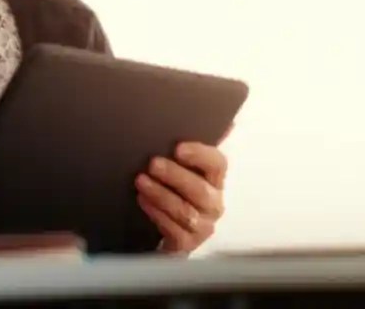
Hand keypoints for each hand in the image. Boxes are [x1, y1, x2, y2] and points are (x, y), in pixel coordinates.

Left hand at [135, 136, 229, 254]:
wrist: (166, 229)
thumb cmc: (175, 191)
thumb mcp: (182, 167)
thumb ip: (193, 146)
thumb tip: (223, 120)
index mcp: (215, 180)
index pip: (218, 164)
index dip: (201, 154)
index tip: (178, 147)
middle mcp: (213, 203)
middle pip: (200, 190)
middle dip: (175, 176)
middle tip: (152, 163)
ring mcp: (202, 225)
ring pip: (185, 211)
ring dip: (161, 195)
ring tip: (141, 181)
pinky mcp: (187, 243)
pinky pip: (173, 229)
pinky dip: (156, 213)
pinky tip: (142, 201)